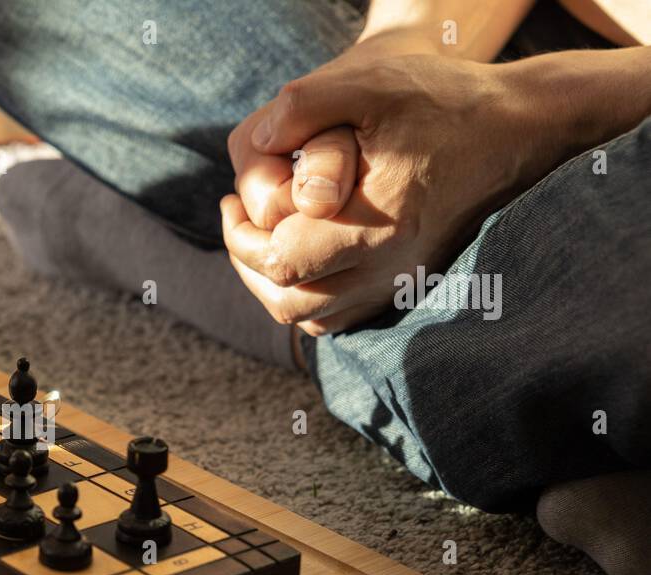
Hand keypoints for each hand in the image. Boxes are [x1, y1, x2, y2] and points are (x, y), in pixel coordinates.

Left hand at [221, 43, 534, 334]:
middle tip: (237, 222)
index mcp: (375, 229)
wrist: (517, 129)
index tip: (229, 204)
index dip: (240, 237)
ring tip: (259, 237)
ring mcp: (398, 286)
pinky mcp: (405, 287)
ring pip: (311, 318)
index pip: (280, 263)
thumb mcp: (368, 84)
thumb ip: (301, 108)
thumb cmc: (443, 101)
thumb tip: (255, 146)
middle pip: (288, 303)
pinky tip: (299, 250)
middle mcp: (387, 271)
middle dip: (249, 265)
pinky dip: (306, 294)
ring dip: (273, 285)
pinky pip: (339, 316)